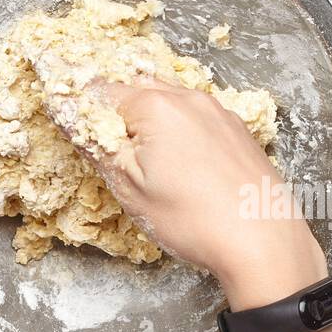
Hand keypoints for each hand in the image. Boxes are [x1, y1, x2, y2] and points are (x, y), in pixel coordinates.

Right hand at [95, 80, 326, 310]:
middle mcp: (187, 98)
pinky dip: (180, 129)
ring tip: (148, 162)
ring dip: (150, 120)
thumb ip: (95, 144)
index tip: (78, 133)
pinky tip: (183, 165)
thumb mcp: (129, 187)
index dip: (83, 111)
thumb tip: (67, 113)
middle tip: (111, 151)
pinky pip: (196, 116)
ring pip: (170, 101)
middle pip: (136, 89)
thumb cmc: (193, 219)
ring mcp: (217, 111)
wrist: (264, 241)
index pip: (101, 92)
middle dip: (118, 113)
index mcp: (155, 106)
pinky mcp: (237, 129)